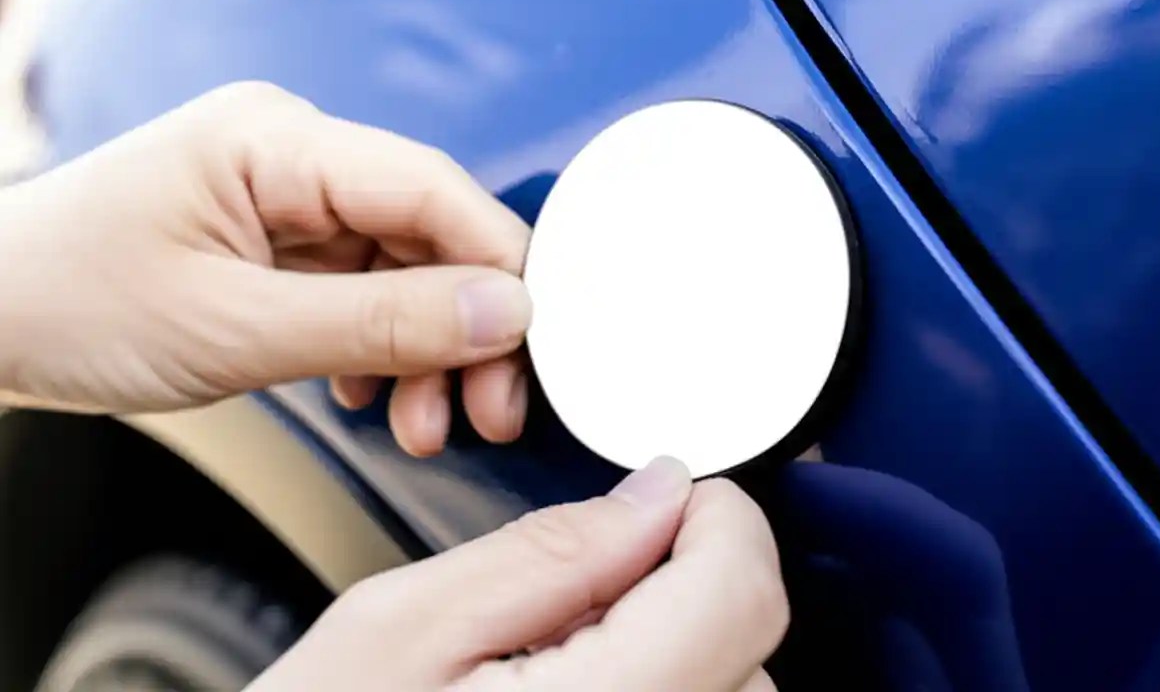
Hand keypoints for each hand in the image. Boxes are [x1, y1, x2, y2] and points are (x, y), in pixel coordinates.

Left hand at [0, 82, 532, 453]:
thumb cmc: (68, 303)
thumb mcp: (236, 329)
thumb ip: (379, 324)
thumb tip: (502, 313)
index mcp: (276, 142)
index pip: (431, 189)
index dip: (497, 265)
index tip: (534, 342)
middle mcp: (292, 158)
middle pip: (429, 236)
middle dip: (465, 330)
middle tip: (486, 410)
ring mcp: (287, 202)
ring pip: (405, 273)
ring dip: (426, 354)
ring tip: (422, 425)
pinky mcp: (281, 244)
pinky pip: (365, 291)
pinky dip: (381, 351)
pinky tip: (371, 398)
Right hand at [246, 458, 789, 690]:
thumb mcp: (402, 625)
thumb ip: (549, 551)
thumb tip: (657, 495)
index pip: (740, 592)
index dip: (719, 518)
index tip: (675, 496)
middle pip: (749, 645)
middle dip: (689, 580)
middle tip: (588, 580)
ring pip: (734, 691)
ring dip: (681, 643)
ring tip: (567, 649)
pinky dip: (666, 685)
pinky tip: (580, 687)